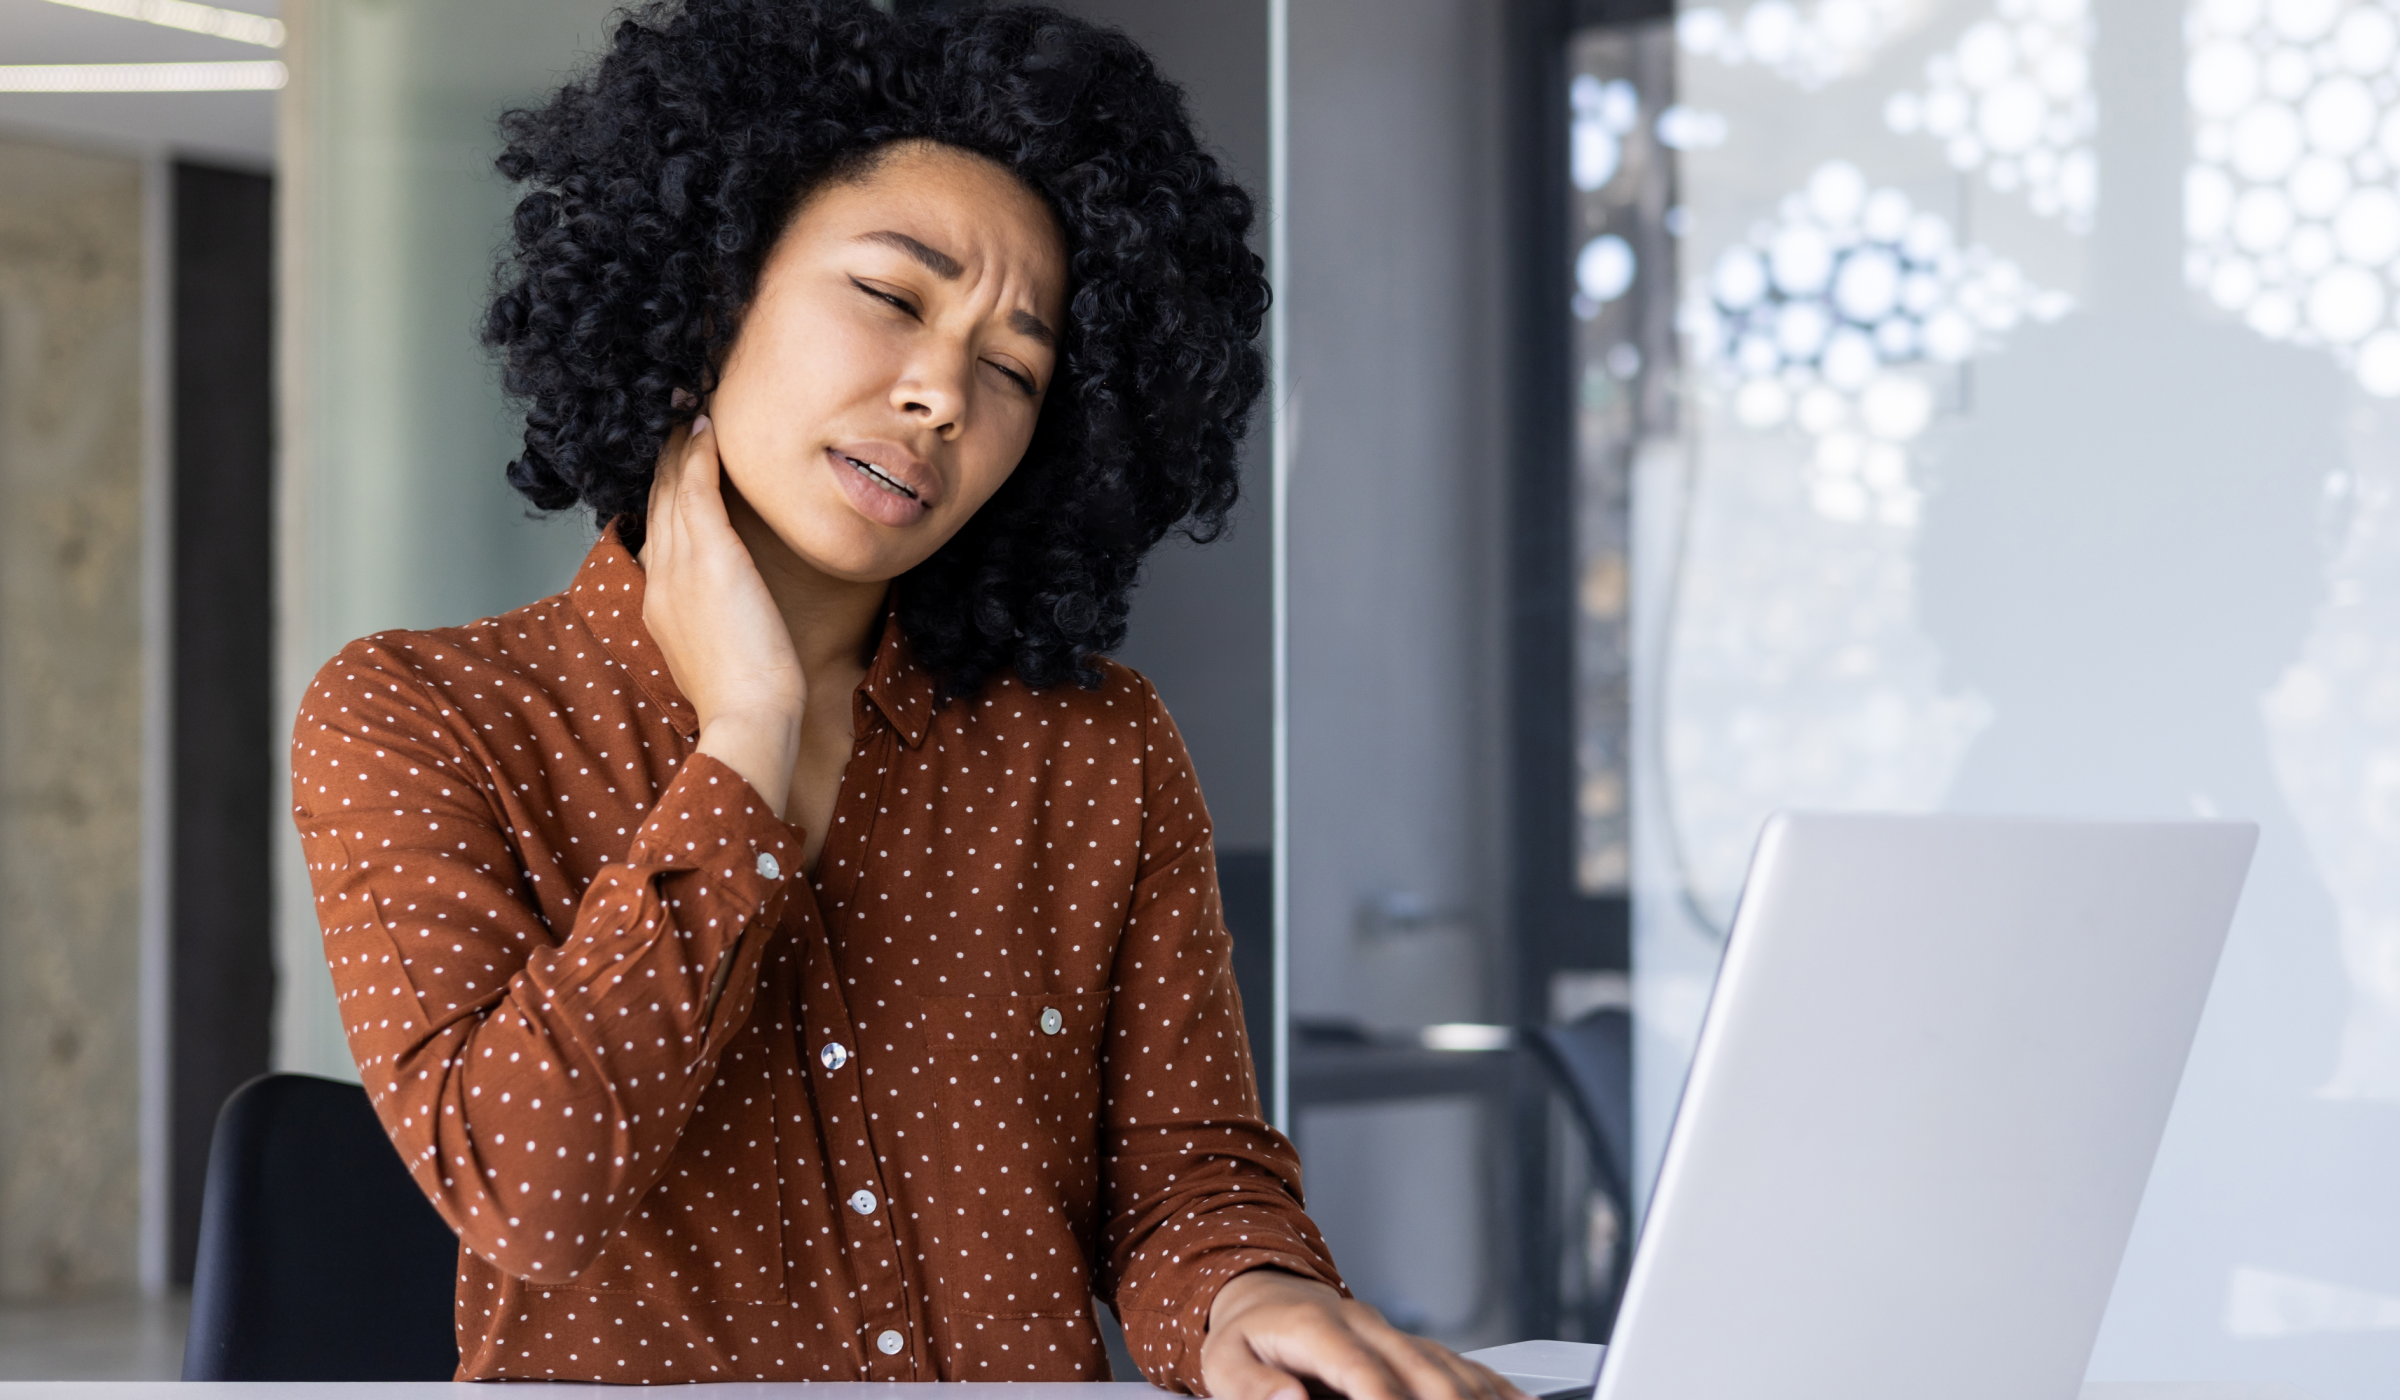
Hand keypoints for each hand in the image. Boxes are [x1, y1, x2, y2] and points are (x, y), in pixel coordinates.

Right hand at [640, 415, 804, 815]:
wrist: (749, 720)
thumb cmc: (748, 698)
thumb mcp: (722, 652)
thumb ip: (717, 620)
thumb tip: (733, 606)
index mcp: (660, 603)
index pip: (659, 530)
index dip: (664, 489)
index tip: (673, 457)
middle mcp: (660, 578)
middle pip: (657, 500)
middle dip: (664, 454)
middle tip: (670, 411)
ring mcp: (679, 567)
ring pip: (671, 487)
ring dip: (678, 442)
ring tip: (686, 404)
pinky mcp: (709, 559)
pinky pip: (696, 491)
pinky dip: (698, 455)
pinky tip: (706, 428)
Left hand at [1202, 1270, 1529, 1399]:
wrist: (1264, 1293)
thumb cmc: (1246, 1338)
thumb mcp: (1223, 1363)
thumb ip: (1253, 1387)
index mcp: (1317, 1328)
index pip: (1364, 1372)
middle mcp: (1367, 1325)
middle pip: (1424, 1371)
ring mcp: (1396, 1334)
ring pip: (1452, 1369)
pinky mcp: (1415, 1346)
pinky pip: (1465, 1365)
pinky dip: (1495, 1389)